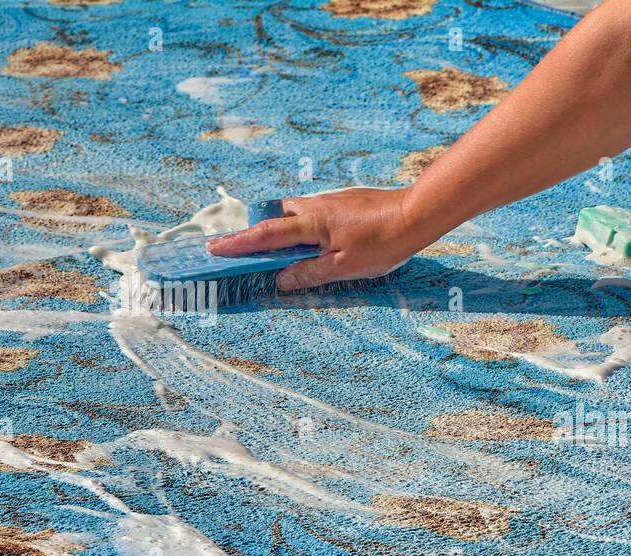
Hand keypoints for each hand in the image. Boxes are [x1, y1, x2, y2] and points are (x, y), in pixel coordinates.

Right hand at [205, 187, 432, 290]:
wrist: (415, 214)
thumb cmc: (383, 243)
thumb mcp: (345, 267)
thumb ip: (310, 273)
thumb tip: (281, 279)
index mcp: (310, 224)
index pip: (265, 235)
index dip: (239, 244)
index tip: (215, 249)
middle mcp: (314, 206)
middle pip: (275, 217)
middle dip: (255, 231)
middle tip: (241, 247)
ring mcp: (329, 201)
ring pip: (294, 212)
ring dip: (281, 227)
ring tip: (278, 247)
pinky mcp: (343, 201)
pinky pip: (312, 211)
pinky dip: (302, 224)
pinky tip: (314, 238)